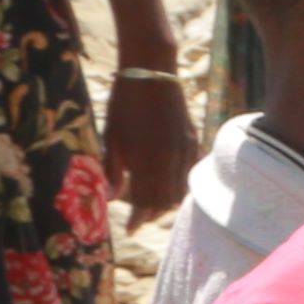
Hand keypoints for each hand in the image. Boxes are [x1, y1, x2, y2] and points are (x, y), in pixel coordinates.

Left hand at [102, 67, 198, 221]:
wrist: (150, 74)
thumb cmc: (123, 105)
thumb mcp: (111, 138)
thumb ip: (112, 170)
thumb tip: (111, 198)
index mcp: (147, 160)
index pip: (146, 201)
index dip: (138, 218)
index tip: (130, 228)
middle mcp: (170, 160)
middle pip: (166, 200)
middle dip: (152, 212)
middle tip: (139, 218)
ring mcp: (185, 150)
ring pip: (180, 188)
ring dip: (167, 200)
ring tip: (152, 203)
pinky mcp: (193, 141)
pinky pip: (188, 172)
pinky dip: (179, 183)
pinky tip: (168, 182)